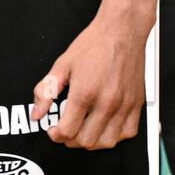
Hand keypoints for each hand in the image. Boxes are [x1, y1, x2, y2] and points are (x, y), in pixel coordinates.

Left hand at [31, 17, 145, 149]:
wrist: (121, 32)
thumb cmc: (93, 45)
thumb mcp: (62, 64)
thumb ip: (46, 90)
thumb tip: (37, 112)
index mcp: (85, 93)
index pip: (68, 131)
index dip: (55, 135)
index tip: (52, 130)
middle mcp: (106, 103)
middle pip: (86, 141)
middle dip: (71, 140)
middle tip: (64, 130)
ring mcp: (124, 106)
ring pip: (108, 142)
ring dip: (92, 142)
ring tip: (82, 131)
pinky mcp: (137, 105)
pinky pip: (128, 133)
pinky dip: (114, 136)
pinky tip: (104, 127)